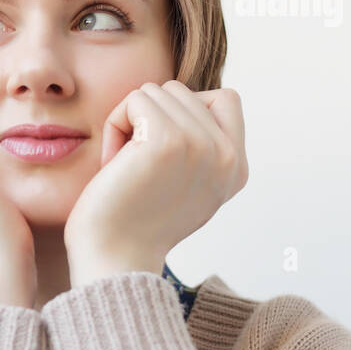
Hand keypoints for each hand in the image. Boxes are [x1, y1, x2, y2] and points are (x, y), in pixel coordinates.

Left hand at [63, 81, 247, 285]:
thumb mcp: (187, 184)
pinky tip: (113, 163)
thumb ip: (202, 148)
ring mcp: (201, 146)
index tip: (160, 154)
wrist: (113, 257)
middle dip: (149, 119)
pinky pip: (135, 99)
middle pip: (181, 92)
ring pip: (157, 92)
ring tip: (126, 166)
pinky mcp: (167, 140)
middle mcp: (228, 156)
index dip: (183, 112)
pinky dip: (114, 125)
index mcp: (237, 168)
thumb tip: (193, 101)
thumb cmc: (133, 221)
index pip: (225, 99)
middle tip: (136, 165)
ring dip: (129, 123)